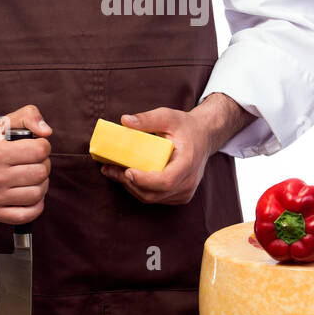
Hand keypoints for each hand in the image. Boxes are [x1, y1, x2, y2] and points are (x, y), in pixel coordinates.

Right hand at [0, 104, 51, 222]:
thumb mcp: (3, 123)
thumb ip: (29, 116)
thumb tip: (47, 132)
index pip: (40, 151)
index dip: (43, 146)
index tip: (36, 147)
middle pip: (41, 172)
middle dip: (43, 164)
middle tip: (34, 162)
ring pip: (38, 193)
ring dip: (41, 183)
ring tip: (31, 177)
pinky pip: (28, 214)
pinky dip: (36, 205)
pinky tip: (29, 193)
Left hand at [98, 106, 214, 204]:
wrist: (204, 136)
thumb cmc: (185, 126)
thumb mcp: (168, 116)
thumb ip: (147, 119)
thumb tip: (124, 121)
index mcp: (188, 163)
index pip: (166, 181)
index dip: (145, 180)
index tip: (127, 171)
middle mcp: (188, 181)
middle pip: (154, 193)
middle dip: (129, 183)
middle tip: (110, 168)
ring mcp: (185, 192)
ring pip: (152, 198)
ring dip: (130, 186)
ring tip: (113, 171)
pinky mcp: (179, 196)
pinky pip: (156, 197)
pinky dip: (139, 189)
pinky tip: (127, 176)